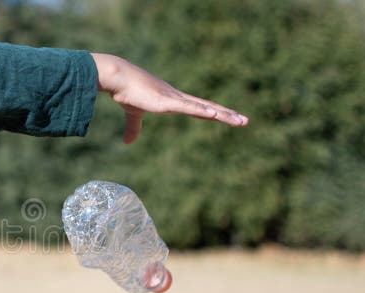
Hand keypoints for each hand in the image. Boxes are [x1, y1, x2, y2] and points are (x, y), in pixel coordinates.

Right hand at [90, 53, 248, 143]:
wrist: (119, 77)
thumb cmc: (126, 91)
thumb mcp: (133, 113)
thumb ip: (134, 128)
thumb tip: (128, 142)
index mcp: (173, 100)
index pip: (199, 108)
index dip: (215, 113)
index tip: (230, 117)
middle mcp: (179, 98)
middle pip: (207, 108)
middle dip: (227, 115)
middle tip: (245, 121)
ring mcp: (174, 99)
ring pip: (204, 108)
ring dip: (223, 115)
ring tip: (240, 121)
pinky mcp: (166, 101)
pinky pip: (187, 107)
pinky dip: (201, 111)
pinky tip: (215, 114)